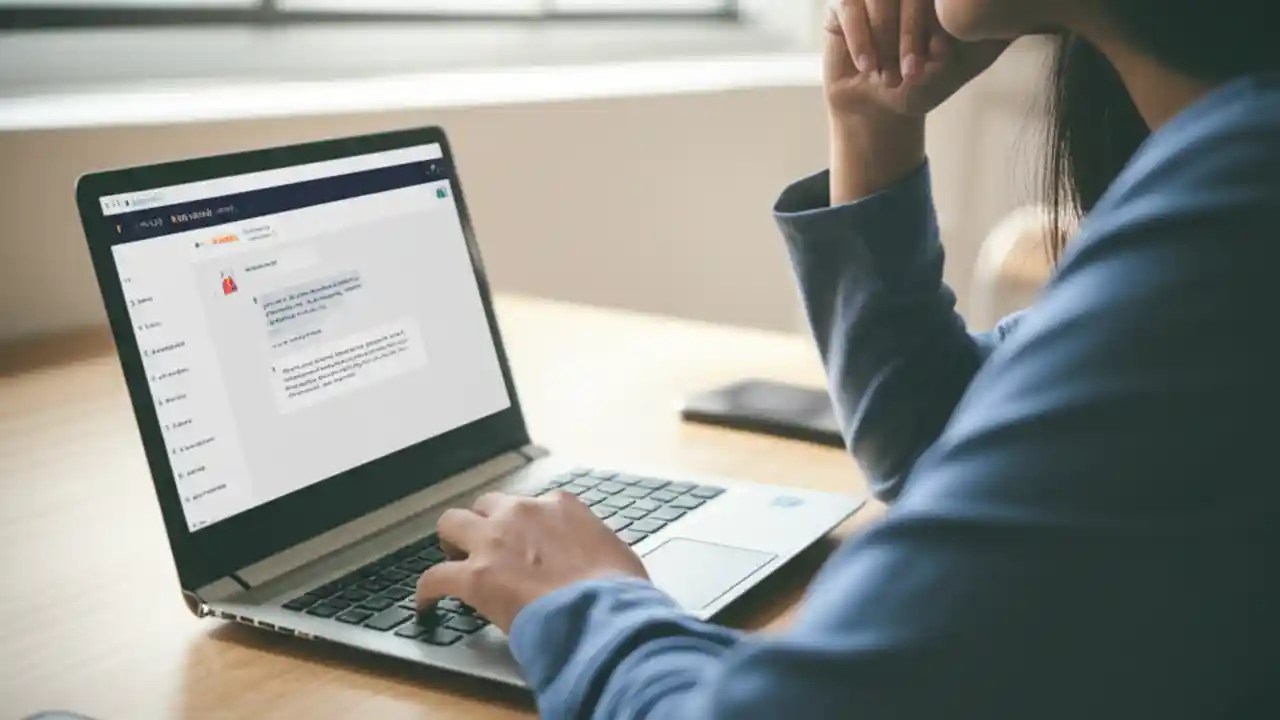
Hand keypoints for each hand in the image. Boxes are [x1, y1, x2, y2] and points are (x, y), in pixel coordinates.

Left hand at [416, 491, 648, 631]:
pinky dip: (427, 591)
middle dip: (482, 524)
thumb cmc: (619, 591)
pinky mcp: (474, 576)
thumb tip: (594, 566)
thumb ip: (592, 548)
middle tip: (485, 548)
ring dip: (450, 542)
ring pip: (450, 524)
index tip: (524, 543)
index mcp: (559, 506)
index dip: (523, 526)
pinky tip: (426, 605)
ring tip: (451, 562)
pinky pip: (433, 576)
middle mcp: (522, 513)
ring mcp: (494, 542)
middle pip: (485, 505)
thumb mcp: (615, 553)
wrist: (602, 614)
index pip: (530, 505)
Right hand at [824, 0, 1007, 120]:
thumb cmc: (923, 83)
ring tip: (890, 78)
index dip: (939, 22)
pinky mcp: (841, 2)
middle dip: (913, 33)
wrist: (877, 109)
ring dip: (886, 41)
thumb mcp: (961, 63)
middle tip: (914, 72)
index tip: (941, 56)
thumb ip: (985, 37)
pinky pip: (848, 6)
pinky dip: (860, 38)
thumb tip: (1007, 20)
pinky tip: (868, 66)